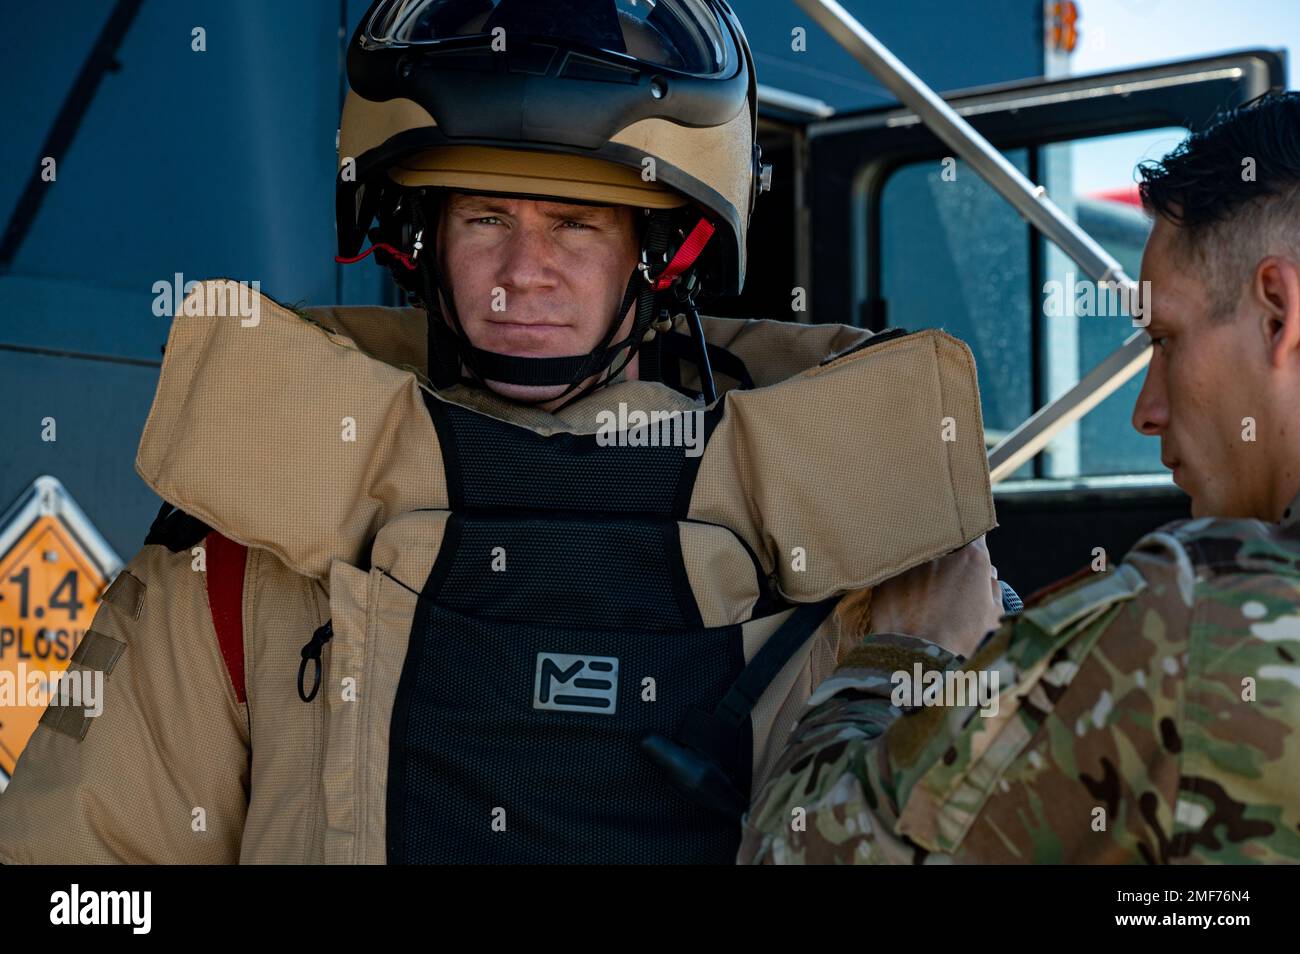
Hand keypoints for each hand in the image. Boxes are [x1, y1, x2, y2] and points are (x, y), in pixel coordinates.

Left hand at [867, 535, 1001, 658]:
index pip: (974, 530)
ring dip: (920, 567)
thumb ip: (992, 589)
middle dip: (945, 553)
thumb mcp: (991, 616)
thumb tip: (988, 575)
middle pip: (942, 542)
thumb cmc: (962, 640)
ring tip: (922, 594)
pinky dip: (899, 582)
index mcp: (971, 558)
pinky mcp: (886, 576)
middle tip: (945, 575)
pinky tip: (903, 602)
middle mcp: (939, 553)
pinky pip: (895, 573)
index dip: (971, 536)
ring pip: (917, 556)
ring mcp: (910, 562)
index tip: (969, 543)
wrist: (919, 658)